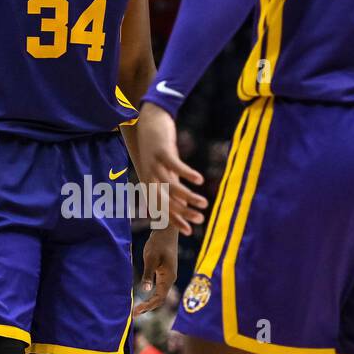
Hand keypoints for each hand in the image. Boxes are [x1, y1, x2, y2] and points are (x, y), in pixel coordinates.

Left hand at [133, 226, 177, 317]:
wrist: (166, 232)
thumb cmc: (158, 243)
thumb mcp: (151, 258)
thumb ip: (148, 273)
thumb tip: (145, 289)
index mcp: (169, 277)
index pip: (159, 298)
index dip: (148, 306)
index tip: (136, 311)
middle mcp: (170, 279)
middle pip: (160, 299)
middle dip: (148, 307)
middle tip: (134, 314)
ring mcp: (168, 277)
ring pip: (160, 294)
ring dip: (150, 303)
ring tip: (137, 310)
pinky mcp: (164, 273)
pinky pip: (159, 288)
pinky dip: (151, 295)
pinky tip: (143, 297)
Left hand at [134, 103, 206, 235]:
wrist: (150, 121)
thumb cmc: (159, 148)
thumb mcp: (164, 170)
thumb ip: (171, 187)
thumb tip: (182, 205)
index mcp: (150, 183)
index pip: (162, 208)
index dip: (175, 220)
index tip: (190, 232)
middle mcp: (150, 176)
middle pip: (165, 201)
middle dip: (183, 213)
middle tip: (200, 220)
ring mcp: (154, 164)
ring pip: (171, 186)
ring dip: (188, 196)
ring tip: (204, 203)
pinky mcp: (162, 151)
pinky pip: (175, 166)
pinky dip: (187, 174)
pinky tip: (199, 180)